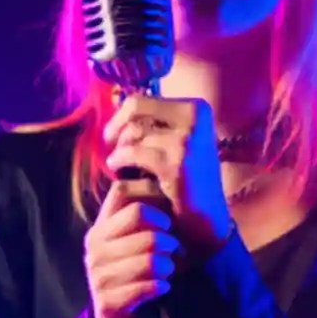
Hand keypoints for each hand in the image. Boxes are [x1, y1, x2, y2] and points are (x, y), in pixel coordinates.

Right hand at [84, 181, 178, 317]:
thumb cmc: (137, 274)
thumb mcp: (138, 242)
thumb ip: (147, 216)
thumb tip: (170, 186)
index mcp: (101, 226)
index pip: (123, 192)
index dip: (152, 196)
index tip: (169, 217)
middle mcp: (94, 247)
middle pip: (139, 218)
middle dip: (166, 233)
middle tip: (176, 248)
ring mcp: (97, 274)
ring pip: (146, 255)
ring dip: (167, 264)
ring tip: (170, 269)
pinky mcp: (107, 301)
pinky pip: (143, 286)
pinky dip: (160, 286)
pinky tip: (164, 287)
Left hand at [103, 94, 233, 259]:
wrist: (207, 218)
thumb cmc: (189, 179)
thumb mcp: (181, 142)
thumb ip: (158, 123)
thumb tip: (121, 106)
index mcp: (196, 108)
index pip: (143, 99)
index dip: (121, 115)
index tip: (113, 131)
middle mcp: (195, 118)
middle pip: (135, 108)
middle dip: (116, 127)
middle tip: (109, 145)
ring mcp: (187, 140)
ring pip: (132, 133)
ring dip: (119, 149)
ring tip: (117, 163)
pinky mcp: (176, 164)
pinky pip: (133, 152)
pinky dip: (119, 160)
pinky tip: (117, 170)